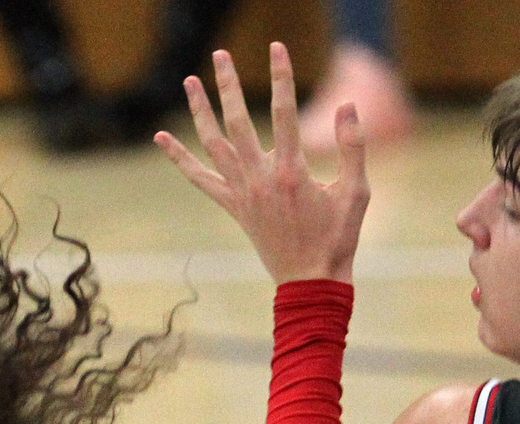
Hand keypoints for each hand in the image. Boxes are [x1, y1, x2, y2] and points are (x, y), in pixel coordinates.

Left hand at [155, 42, 368, 284]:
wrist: (309, 282)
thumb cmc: (337, 238)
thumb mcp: (357, 192)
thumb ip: (353, 146)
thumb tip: (348, 103)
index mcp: (291, 172)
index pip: (284, 111)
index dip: (281, 76)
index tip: (277, 47)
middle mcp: (260, 180)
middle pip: (238, 121)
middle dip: (228, 85)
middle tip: (220, 54)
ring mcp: (242, 194)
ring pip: (213, 145)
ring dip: (200, 111)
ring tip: (190, 81)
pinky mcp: (234, 208)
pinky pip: (200, 179)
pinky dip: (180, 158)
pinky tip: (162, 138)